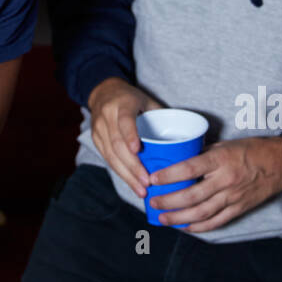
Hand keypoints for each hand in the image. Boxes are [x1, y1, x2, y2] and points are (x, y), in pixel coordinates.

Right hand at [88, 77, 161, 196]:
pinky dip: (121, 173)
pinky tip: (132, 183)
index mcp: (122, 104)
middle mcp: (107, 116)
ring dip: (127, 175)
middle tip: (147, 182)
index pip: (124, 121)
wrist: (103, 92)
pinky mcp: (96, 140)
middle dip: (132, 166)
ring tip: (141, 190)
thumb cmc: (130, 98)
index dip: (130, 136)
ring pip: (111, 156)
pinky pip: (108, 159)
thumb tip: (184, 138)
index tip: (138, 151)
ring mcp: (99, 129)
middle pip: (117, 144)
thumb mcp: (147, 100)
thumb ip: (162, 116)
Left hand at [147, 136, 281, 231]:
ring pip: (201, 212)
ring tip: (163, 218)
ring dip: (179, 218)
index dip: (169, 176)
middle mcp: (225, 180)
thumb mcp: (225, 145)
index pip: (189, 169)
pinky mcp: (239, 208)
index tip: (153, 179)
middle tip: (152, 202)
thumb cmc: (252, 150)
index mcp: (220, 160)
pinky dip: (199, 227)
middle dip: (168, 201)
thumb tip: (180, 159)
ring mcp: (233, 197)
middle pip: (191, 195)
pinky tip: (185, 227)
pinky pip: (216, 221)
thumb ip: (203, 153)